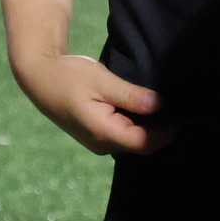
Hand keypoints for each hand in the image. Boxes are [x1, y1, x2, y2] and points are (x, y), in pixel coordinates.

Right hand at [11, 51, 170, 156]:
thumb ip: (131, 96)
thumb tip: (160, 105)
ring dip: (147, 127)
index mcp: (103, 133)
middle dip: (159, 130)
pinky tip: (141, 108)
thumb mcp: (102, 80)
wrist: (39, 77)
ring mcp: (98, 143)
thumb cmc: (69, 76)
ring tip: (159, 104)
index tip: (180, 111)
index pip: (145, 142)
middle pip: (140, 145)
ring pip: (132, 142)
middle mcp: (102, 145)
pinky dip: (135, 125)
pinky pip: (123, 136)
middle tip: (173, 105)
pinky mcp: (95, 136)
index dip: (165, 131)